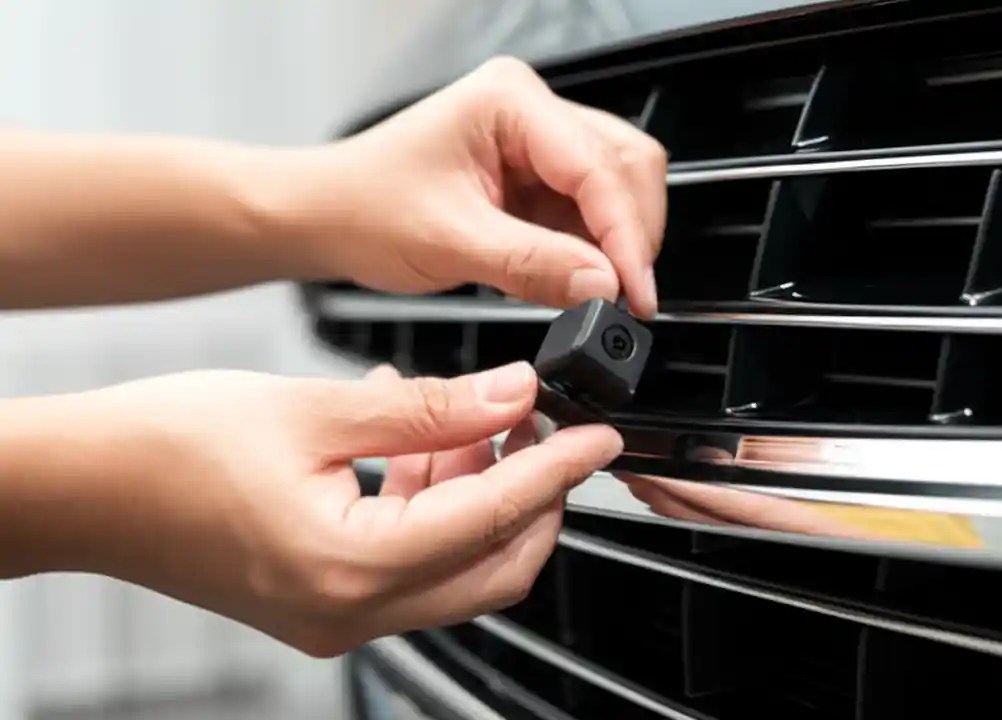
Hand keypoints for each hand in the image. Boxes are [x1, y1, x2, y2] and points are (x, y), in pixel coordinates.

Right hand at [1, 362, 620, 656]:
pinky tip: (420, 441)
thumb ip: (429, 408)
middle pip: (492, 566)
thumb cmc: (165, 447)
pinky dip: (430, 506)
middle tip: (544, 425)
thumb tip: (511, 393)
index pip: (494, 518)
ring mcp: (335, 615)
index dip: (557, 470)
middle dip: (533, 495)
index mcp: (351, 567)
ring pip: (454, 566)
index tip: (600, 436)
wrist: (79, 488)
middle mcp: (350, 611)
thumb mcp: (316, 407)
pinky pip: (408, 562)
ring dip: (480, 494)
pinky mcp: (320, 602)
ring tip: (475, 418)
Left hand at [280, 56, 667, 317]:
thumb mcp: (451, 242)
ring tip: (592, 293)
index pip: (597, 166)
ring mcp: (538, 144)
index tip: (633, 291)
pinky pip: (590, 215)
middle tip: (625, 297)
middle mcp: (531, 112)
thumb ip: (535, 263)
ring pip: (617, 190)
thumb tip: (603, 286)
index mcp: (509, 101)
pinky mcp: (538, 180)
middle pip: (625, 165)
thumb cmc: (365, 207)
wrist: (326, 217)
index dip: (625, 234)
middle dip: (631, 235)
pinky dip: (592, 252)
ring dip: (614, 246)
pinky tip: (570, 280)